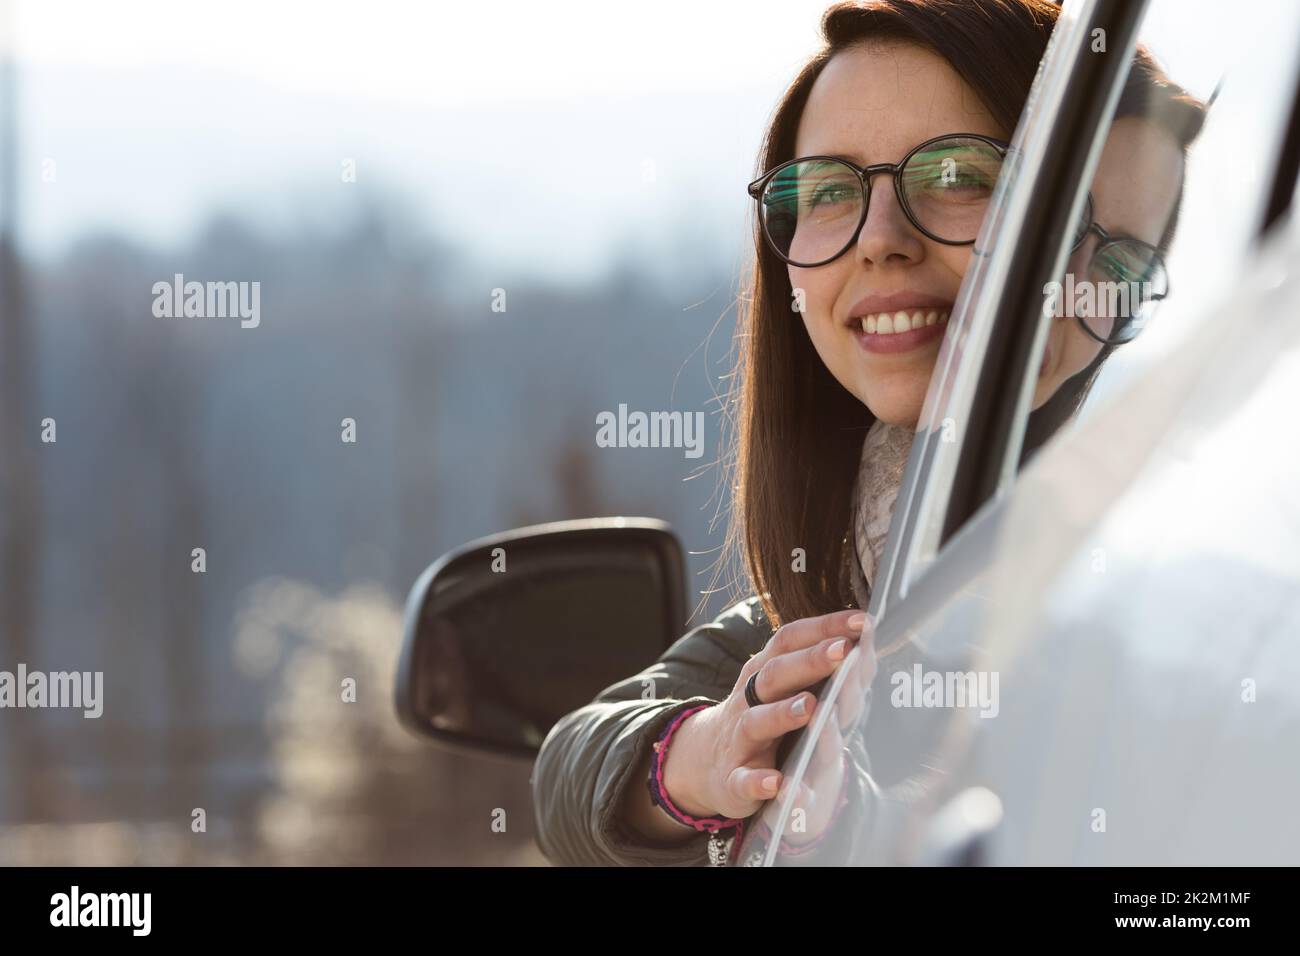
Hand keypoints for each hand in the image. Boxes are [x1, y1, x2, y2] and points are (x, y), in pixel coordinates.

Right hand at [661, 608, 872, 820]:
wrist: (709, 762)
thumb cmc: (763, 716)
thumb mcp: (783, 686)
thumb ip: (820, 666)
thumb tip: (866, 637)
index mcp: (765, 672)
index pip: (791, 640)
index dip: (824, 628)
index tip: (860, 620)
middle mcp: (749, 700)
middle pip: (775, 675)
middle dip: (808, 662)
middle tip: (842, 650)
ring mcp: (740, 740)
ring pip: (756, 722)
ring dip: (782, 714)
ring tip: (810, 707)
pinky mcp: (734, 779)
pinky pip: (743, 780)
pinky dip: (758, 781)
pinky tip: (776, 783)